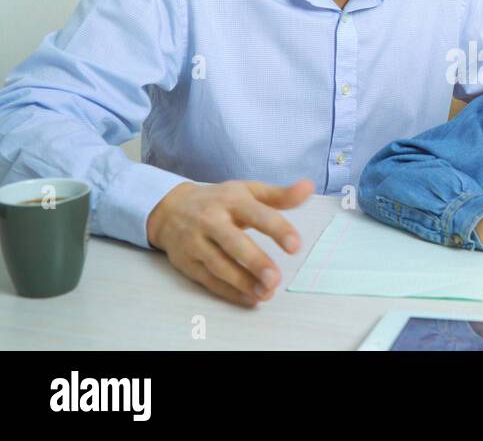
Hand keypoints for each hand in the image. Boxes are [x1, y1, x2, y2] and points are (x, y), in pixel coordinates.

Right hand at [147, 179, 313, 306]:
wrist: (170, 209)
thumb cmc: (220, 200)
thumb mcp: (248, 191)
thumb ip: (280, 195)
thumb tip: (309, 187)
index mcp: (232, 200)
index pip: (257, 214)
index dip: (277, 229)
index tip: (295, 246)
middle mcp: (211, 220)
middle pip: (233, 242)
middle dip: (254, 262)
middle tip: (275, 279)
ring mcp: (196, 242)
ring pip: (219, 265)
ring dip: (242, 282)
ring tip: (266, 293)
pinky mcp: (187, 262)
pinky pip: (208, 280)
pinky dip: (229, 292)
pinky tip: (249, 298)